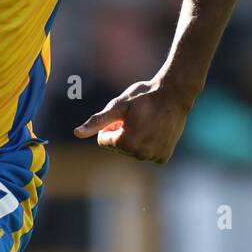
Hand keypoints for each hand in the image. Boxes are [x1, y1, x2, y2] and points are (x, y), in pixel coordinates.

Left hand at [74, 79, 191, 163]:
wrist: (175, 94)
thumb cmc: (144, 97)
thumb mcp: (118, 106)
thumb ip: (97, 122)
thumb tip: (76, 133)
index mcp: (125, 143)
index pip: (103, 140)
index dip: (112, 125)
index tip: (125, 115)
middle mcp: (139, 154)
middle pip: (118, 148)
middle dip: (123, 133)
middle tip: (138, 117)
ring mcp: (153, 157)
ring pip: (132, 150)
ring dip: (136, 138)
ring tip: (148, 122)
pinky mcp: (163, 157)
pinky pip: (147, 153)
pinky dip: (149, 143)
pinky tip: (157, 130)